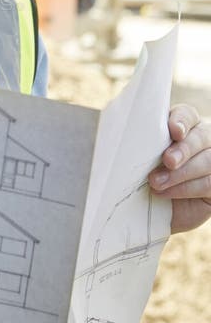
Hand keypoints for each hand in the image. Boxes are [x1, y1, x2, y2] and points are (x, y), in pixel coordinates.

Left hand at [148, 104, 210, 232]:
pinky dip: (185, 188)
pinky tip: (166, 192)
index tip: (174, 131)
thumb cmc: (143, 175)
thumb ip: (139, 144)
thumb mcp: (139, 157)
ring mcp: (210, 161)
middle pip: (200, 136)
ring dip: (180, 173)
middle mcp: (200, 140)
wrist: (151, 208)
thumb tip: (120, 136)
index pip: (187, 115)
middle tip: (168, 161)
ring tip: (156, 182)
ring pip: (207, 161)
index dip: (181, 121)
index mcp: (181, 127)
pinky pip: (208, 183)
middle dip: (183, 149)